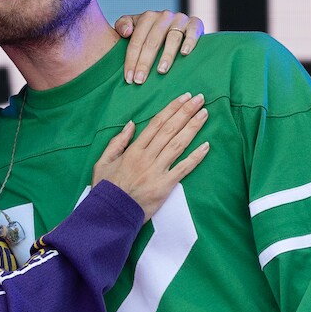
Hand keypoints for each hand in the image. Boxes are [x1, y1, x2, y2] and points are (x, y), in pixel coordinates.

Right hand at [93, 92, 210, 219]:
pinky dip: (195, 157)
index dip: (172, 109)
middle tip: (199, 99)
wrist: (110, 214)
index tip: (183, 98)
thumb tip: (130, 124)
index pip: (156, 124)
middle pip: (170, 130)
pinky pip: (183, 169)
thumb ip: (117, 142)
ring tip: (204, 114)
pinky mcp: (165, 186)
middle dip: (186, 112)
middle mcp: (147, 157)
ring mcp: (157, 171)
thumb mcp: (103, 162)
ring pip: (178, 145)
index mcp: (133, 150)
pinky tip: (206, 146)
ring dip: (193, 128)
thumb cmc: (106, 188)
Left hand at [114, 11, 205, 83]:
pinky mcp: (195, 23)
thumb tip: (125, 32)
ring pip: (172, 38)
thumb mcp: (135, 26)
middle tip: (140, 80)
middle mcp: (164, 16)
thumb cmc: (152, 31)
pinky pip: (193, 31)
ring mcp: (180, 19)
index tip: (129, 79)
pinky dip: (189, 41)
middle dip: (145, 62)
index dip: (131, 60)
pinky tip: (185, 53)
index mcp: (148, 17)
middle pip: (152, 41)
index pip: (137, 40)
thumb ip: (123, 25)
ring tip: (161, 72)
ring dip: (166, 55)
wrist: (180, 27)